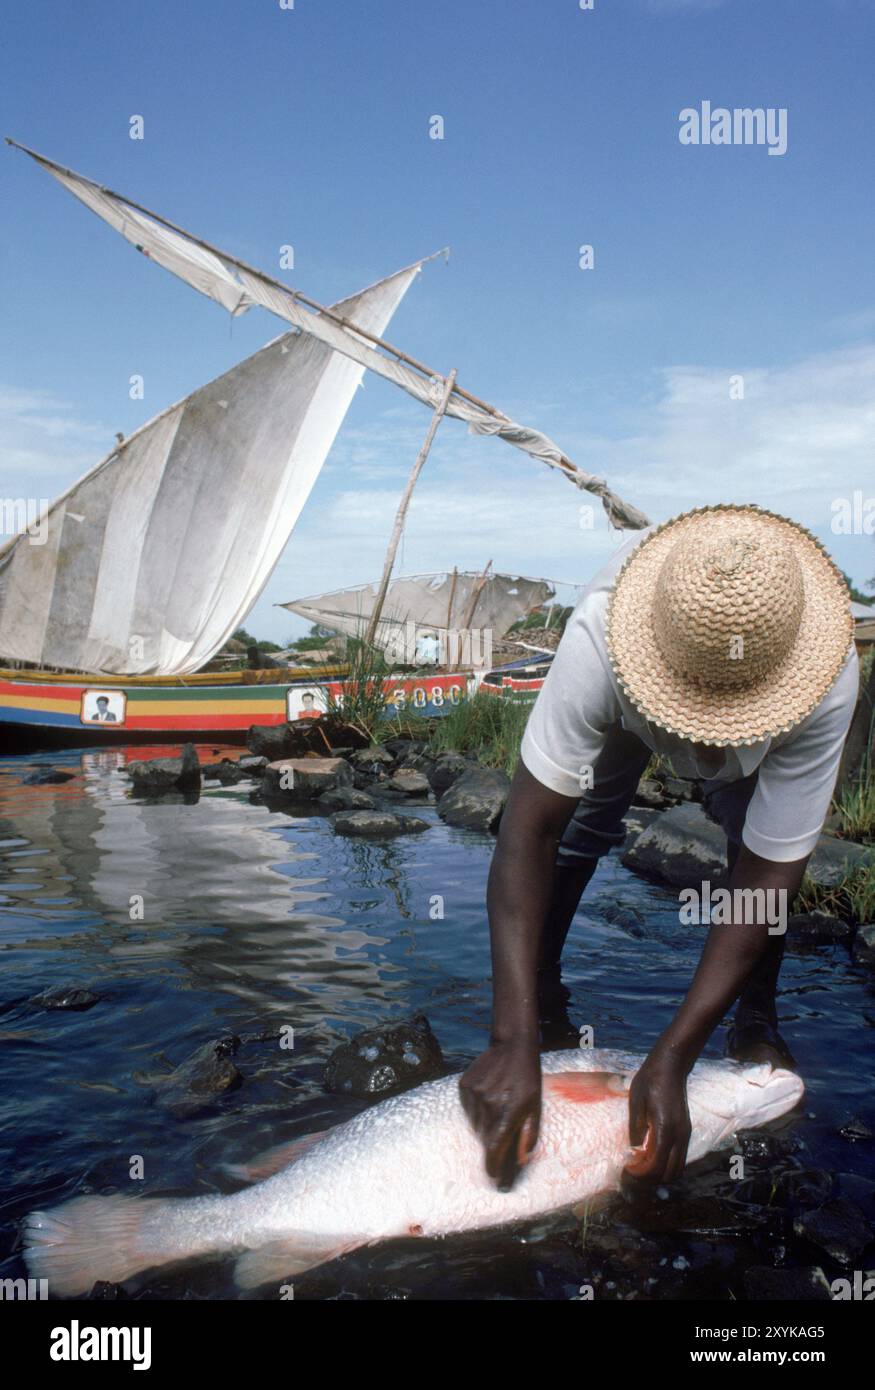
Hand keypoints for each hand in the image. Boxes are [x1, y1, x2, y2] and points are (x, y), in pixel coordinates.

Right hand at [459, 1039, 540, 1190]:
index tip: (493, 1176)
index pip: (495, 1148)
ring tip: (497, 1107)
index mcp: (509, 1112)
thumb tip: (520, 1161)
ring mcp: (474, 1095)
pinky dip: (476, 1109)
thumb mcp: (535, 1107)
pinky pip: (468, 1108)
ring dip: (484, 1124)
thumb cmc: (528, 1079)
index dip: (493, 1166)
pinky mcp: (465, 1086)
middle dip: (492, 1141)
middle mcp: (489, 1105)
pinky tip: (488, 1095)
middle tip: (501, 1132)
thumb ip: (528, 1135)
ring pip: (475, 1123)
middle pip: (485, 1137)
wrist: (513, 1046)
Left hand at [624, 1049, 690, 1184]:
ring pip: (678, 1169)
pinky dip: (667, 1164)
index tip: (627, 1169)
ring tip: (642, 1164)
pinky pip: (680, 1158)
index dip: (641, 1174)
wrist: (671, 1067)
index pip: (656, 1166)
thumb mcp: (636, 1103)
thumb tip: (633, 1151)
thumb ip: (635, 1129)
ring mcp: (685, 1134)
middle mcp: (679, 1136)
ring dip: (661, 1173)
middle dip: (651, 1178)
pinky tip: (652, 1154)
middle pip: (669, 1174)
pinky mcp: (686, 1131)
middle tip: (634, 1170)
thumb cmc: (650, 1081)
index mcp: (665, 1129)